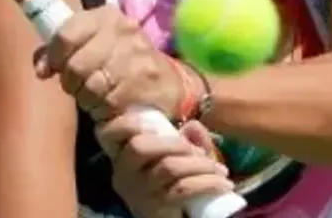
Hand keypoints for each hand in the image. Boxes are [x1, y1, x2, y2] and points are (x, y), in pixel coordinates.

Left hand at [33, 5, 185, 121]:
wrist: (168, 81)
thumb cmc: (119, 62)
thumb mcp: (91, 45)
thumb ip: (59, 50)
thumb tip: (40, 69)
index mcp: (104, 16)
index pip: (65, 34)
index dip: (53, 57)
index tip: (54, 69)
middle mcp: (122, 30)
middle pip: (75, 66)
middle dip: (71, 84)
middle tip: (79, 88)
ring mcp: (136, 54)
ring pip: (91, 88)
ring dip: (88, 100)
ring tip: (97, 98)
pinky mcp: (146, 80)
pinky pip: (108, 104)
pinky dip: (104, 111)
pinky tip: (111, 106)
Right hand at [96, 113, 234, 217]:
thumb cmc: (172, 184)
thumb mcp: (177, 157)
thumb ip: (185, 139)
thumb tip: (193, 126)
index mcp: (121, 156)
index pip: (108, 133)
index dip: (128, 123)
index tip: (157, 124)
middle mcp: (123, 174)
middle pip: (140, 146)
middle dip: (175, 143)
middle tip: (198, 151)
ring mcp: (137, 193)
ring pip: (168, 167)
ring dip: (200, 164)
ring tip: (219, 169)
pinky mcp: (155, 209)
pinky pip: (184, 188)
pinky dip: (208, 182)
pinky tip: (223, 183)